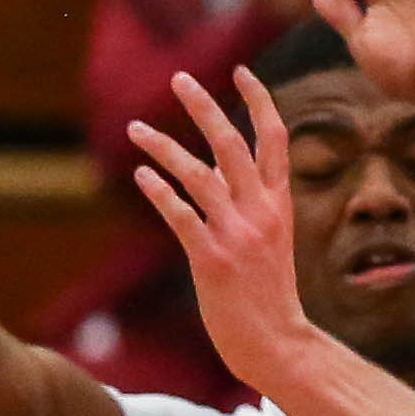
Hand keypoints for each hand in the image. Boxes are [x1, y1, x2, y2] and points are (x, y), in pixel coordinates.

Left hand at [131, 68, 319, 393]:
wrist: (278, 345)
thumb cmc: (270, 297)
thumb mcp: (271, 242)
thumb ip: (249, 206)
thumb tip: (217, 175)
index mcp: (280, 205)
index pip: (275, 139)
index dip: (259, 100)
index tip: (242, 70)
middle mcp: (261, 213)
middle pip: (232, 144)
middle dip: (205, 107)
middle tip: (179, 78)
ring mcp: (237, 235)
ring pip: (199, 174)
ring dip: (163, 147)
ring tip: (135, 128)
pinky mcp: (212, 259)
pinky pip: (181, 215)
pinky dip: (159, 191)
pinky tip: (141, 175)